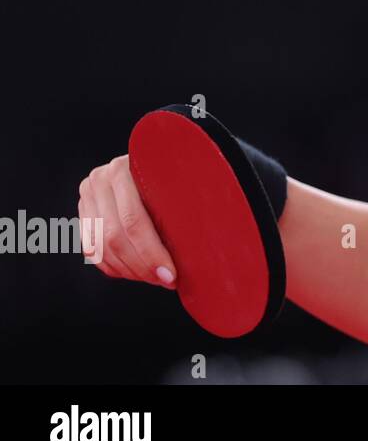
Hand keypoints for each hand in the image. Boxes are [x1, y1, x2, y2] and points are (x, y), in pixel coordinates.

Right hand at [78, 154, 177, 288]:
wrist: (159, 159)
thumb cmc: (180, 172)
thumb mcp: (187, 176)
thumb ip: (190, 196)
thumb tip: (210, 236)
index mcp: (124, 168)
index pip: (133, 221)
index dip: (151, 253)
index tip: (171, 274)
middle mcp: (100, 180)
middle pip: (114, 238)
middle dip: (142, 267)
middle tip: (166, 281)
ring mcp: (88, 197)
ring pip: (101, 248)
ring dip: (130, 270)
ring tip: (156, 278)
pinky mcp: (84, 213)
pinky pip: (93, 250)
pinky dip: (115, 267)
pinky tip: (137, 273)